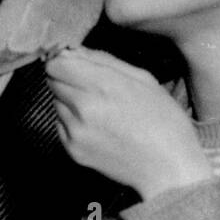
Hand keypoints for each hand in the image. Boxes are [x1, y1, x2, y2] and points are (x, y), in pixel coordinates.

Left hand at [45, 47, 211, 198]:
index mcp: (102, 85)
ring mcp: (75, 131)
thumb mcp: (142, 79)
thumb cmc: (163, 121)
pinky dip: (72, 122)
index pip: (56, 64)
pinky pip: (60, 124)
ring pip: (56, 102)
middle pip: (52, 81)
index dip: (64, 61)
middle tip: (92, 87)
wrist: (168, 168)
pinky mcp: (72, 150)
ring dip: (70, 100)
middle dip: (67, 78)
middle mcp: (83, 108)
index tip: (75, 63)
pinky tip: (98, 127)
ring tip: (100, 109)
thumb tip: (75, 50)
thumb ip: (104, 61)